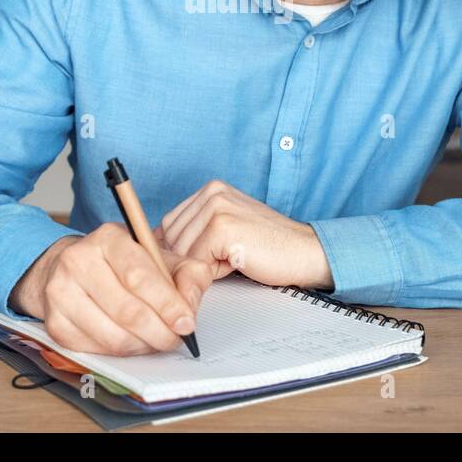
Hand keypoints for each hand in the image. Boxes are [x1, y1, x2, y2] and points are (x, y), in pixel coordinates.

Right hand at [10, 223, 213, 356]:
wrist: (72, 269)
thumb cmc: (121, 264)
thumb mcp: (158, 257)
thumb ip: (186, 273)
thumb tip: (190, 304)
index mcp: (108, 238)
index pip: (139, 275)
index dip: (167, 304)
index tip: (186, 323)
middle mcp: (78, 260)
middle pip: (127, 311)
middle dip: (159, 332)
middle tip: (174, 338)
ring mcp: (60, 292)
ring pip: (113, 335)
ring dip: (142, 345)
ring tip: (154, 339)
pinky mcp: (54, 322)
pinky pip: (96, 349)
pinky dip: (121, 352)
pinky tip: (131, 340)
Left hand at [155, 179, 333, 289]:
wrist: (305, 252)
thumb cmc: (269, 246)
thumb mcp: (227, 230)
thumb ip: (196, 231)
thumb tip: (157, 249)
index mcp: (211, 189)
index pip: (169, 223)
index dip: (177, 249)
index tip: (191, 262)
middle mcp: (212, 193)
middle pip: (170, 237)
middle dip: (189, 259)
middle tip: (219, 264)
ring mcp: (217, 207)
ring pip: (181, 250)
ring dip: (202, 266)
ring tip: (231, 261)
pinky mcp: (222, 227)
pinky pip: (196, 261)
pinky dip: (212, 271)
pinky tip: (236, 263)